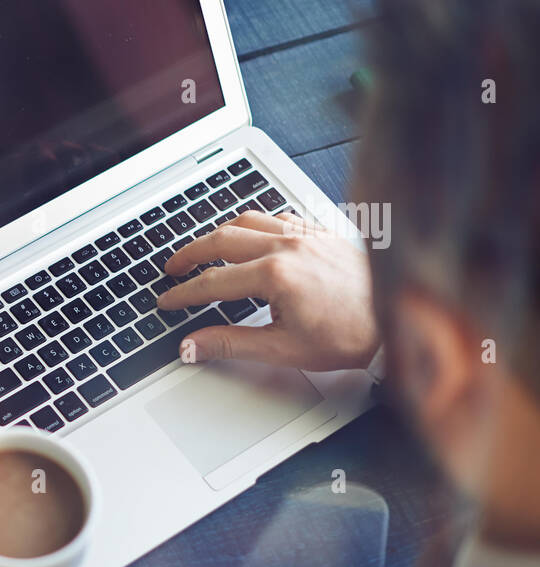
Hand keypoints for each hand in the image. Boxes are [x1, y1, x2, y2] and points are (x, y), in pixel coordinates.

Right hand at [155, 210, 380, 370]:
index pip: (212, 282)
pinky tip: (251, 237)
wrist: (398, 319)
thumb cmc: (351, 335)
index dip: (183, 293)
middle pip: (221, 240)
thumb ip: (230, 344)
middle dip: (190, 254)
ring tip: (203, 249)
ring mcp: (306, 234)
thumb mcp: (282, 349)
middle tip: (172, 268)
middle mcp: (288, 247)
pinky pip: (278, 216)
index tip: (167, 301)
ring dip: (219, 233)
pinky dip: (255, 225)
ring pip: (247, 221)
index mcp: (275, 275)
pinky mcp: (322, 232)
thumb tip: (192, 346)